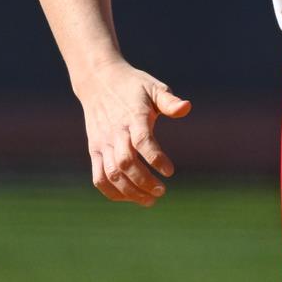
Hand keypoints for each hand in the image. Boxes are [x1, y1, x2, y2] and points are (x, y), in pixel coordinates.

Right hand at [77, 62, 190, 205]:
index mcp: (133, 117)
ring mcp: (102, 143)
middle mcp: (116, 132)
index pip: (143, 141)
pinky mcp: (94, 150)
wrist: (98, 81)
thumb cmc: (132, 86)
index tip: (170, 172)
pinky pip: (99, 177)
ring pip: (112, 174)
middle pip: (127, 163)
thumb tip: (187, 107)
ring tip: (150, 200)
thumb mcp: (153, 87)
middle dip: (144, 182)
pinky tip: (130, 197)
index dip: (156, 158)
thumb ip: (169, 101)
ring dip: (130, 192)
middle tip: (162, 191)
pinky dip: (112, 192)